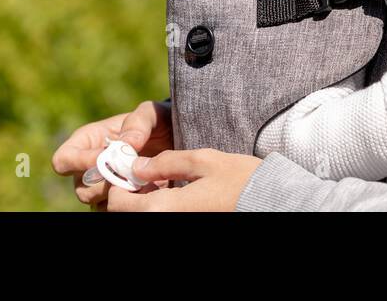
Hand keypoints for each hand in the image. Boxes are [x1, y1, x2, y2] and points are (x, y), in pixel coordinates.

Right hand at [51, 100, 172, 207]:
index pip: (63, 159)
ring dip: (120, 195)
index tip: (105, 158)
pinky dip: (132, 203)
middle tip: (131, 173)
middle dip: (106, 183)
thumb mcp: (151, 113)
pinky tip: (151, 189)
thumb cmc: (159, 121)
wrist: (177, 138)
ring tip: (145, 180)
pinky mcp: (120, 200)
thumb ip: (138, 122)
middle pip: (81, 188)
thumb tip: (126, 144)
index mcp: (87, 141)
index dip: (79, 162)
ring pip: (98, 204)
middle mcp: (89, 168)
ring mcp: (104, 188)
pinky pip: (116, 210)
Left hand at [106, 149, 261, 211]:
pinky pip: (160, 219)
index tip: (134, 168)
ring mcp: (176, 226)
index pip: (117, 203)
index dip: (120, 183)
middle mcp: (164, 224)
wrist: (269, 202)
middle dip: (130, 193)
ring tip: (164, 183)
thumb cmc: (240, 180)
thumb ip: (166, 163)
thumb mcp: (203, 161)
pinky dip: (159, 208)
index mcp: (163, 209)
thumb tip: (137, 166)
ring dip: (144, 202)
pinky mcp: (187, 225)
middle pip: (126, 213)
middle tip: (149, 175)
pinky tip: (176, 195)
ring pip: (143, 216)